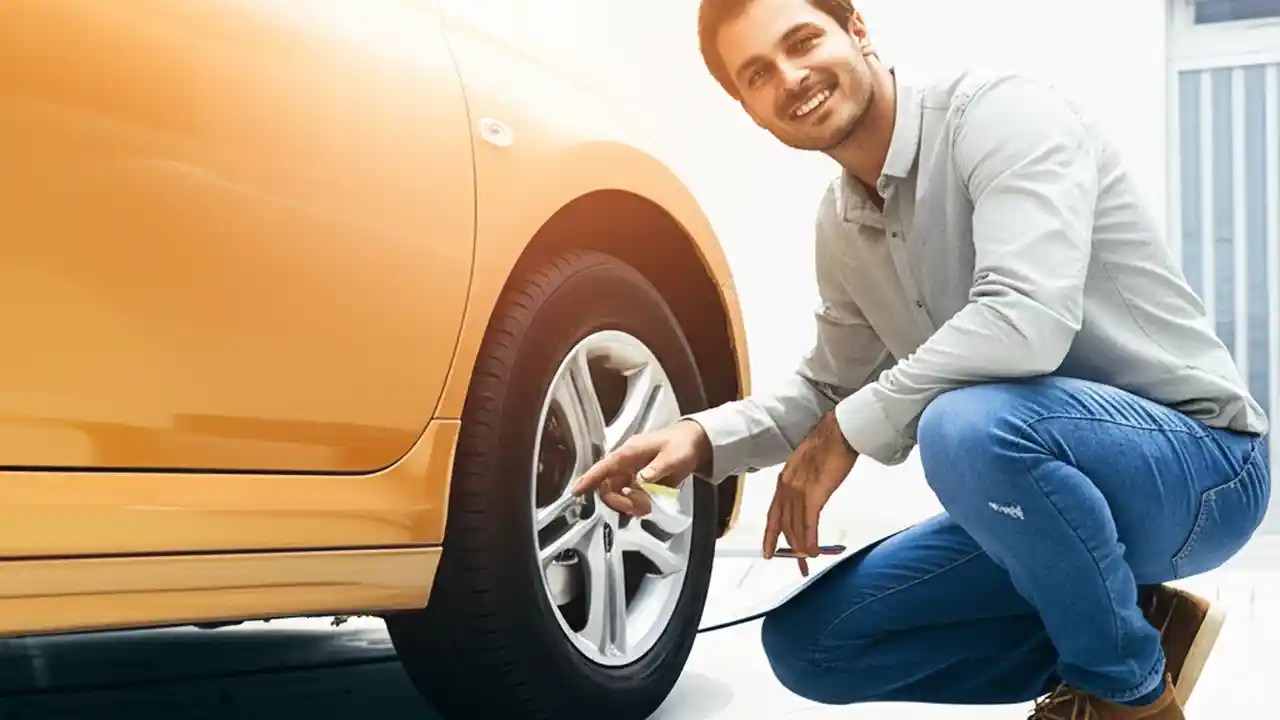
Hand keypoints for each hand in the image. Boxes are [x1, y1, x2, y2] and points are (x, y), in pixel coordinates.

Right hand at [572, 419, 710, 516]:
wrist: (694, 441)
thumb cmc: (682, 445)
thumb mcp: (673, 457)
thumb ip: (656, 470)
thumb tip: (640, 481)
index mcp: (630, 453)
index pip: (604, 466)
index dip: (588, 479)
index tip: (576, 491)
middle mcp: (627, 463)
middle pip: (608, 485)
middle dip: (618, 501)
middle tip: (637, 508)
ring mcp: (632, 472)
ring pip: (618, 493)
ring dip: (627, 504)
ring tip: (646, 508)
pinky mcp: (640, 480)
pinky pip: (629, 495)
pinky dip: (634, 505)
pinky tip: (644, 509)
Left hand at [765, 411, 856, 575]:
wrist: (839, 432)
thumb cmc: (828, 445)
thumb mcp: (807, 466)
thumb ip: (803, 482)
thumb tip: (808, 497)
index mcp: (784, 480)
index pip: (773, 515)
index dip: (770, 536)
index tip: (768, 553)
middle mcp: (786, 487)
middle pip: (784, 526)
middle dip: (790, 548)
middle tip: (799, 565)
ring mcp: (798, 491)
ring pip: (796, 528)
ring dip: (802, 548)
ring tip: (808, 562)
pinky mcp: (813, 494)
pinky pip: (808, 524)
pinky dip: (810, 541)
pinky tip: (813, 553)